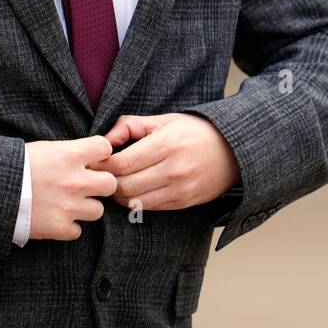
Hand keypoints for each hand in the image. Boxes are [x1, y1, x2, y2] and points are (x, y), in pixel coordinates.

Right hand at [25, 135, 116, 239]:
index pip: (105, 148)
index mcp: (70, 155)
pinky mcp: (59, 228)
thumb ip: (69, 152)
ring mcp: (69, 206)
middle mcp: (75, 181)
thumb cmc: (14, 166)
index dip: (100, 153)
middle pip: (110, 184)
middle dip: (100, 184)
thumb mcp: (43, 149)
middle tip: (87, 185)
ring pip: (97, 210)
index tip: (93, 159)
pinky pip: (77, 231)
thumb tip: (89, 155)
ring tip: (68, 204)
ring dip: (85, 208)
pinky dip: (69, 227)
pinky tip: (56, 219)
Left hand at [88, 112, 240, 212]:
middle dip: (106, 183)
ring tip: (113, 184)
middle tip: (98, 176)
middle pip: (124, 186)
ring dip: (118, 196)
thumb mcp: (163, 119)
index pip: (121, 163)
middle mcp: (173, 170)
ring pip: (134, 202)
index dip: (102, 165)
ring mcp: (180, 189)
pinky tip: (131, 191)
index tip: (94, 162)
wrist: (233, 150)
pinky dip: (134, 202)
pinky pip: (149, 208)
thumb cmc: (193, 131)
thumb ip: (130, 126)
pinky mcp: (184, 203)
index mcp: (166, 144)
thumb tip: (104, 142)